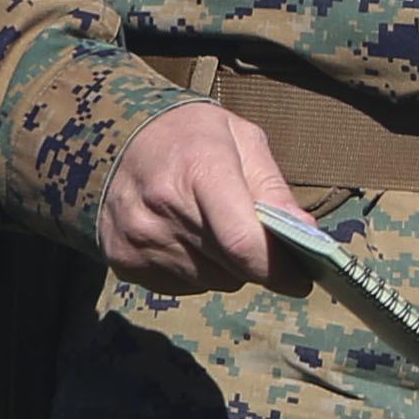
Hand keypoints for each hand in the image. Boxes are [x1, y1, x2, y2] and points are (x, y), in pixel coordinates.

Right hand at [101, 103, 295, 292]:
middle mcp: (162, 207)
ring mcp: (137, 237)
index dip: (278, 268)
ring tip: (213, 228)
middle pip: (231, 267)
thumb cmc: (189, 134)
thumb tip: (306, 233)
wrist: (111, 132)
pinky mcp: (122, 259)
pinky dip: (194, 270)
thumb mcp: (242, 140)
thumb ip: (274, 188)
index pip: (242, 241)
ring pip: (210, 281)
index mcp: (199, 169)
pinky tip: (184, 236)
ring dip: (225, 267)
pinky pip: (180, 286)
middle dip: (257, 264)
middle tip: (257, 239)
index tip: (301, 279)